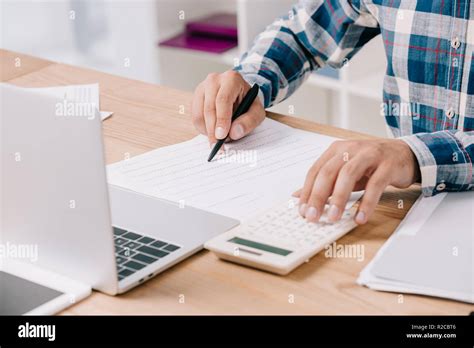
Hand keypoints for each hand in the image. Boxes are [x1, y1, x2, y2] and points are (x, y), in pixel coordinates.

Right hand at [191, 70, 264, 144]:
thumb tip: (234, 133)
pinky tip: (214, 130)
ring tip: (220, 137)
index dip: (222, 119)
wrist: (239, 95)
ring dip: (208, 131)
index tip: (221, 136)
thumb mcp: (257, 111)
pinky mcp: (195, 98)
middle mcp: (214, 80)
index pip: (223, 100)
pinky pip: (195, 118)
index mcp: (231, 79)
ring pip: (199, 115)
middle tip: (218, 145)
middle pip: (209, 108)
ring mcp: (202, 88)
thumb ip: (249, 121)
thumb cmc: (248, 103)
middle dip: (213, 130)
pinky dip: (204, 128)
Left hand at [294, 139, 419, 224]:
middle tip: (313, 216)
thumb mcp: (344, 171)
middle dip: (318, 196)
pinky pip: (375, 185)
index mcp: (336, 150)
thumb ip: (324, 183)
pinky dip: (367, 203)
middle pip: (329, 172)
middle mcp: (350, 149)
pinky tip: (360, 217)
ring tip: (333, 217)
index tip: (302, 210)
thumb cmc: (372, 165)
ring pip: (349, 175)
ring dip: (339, 198)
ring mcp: (370, 155)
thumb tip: (298, 197)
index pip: (316, 171)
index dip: (307, 191)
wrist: (405, 154)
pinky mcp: (388, 165)